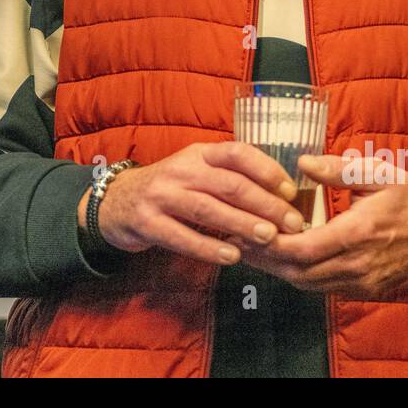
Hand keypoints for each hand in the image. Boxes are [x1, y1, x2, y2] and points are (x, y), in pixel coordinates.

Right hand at [76, 142, 308, 265]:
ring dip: (242, 223)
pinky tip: (231, 255)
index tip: (292, 191)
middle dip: (265, 203)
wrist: (115, 202)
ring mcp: (160, 195)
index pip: (237, 152)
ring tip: (269, 237)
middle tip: (292, 223)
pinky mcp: (146, 222)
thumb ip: (230, 178)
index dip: (267, 169)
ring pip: (207, 208)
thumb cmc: (170, 189)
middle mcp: (180, 170)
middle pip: (228, 183)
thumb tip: (282, 196)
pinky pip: (181, 236)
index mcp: (198, 154)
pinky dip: (208, 247)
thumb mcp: (196, 172)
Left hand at [227, 153, 407, 297]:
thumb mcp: (378, 171)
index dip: (273, 244)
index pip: (305, 249)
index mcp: (361, 232)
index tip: (248, 229)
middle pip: (300, 272)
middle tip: (238, 240)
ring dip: (279, 270)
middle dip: (267, 259)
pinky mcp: (367, 289)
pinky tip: (284, 259)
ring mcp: (364, 281)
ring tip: (252, 249)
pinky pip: (324, 288)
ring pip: (309, 284)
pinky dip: (300, 275)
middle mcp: (360, 263)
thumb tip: (301, 162)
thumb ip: (338, 169)